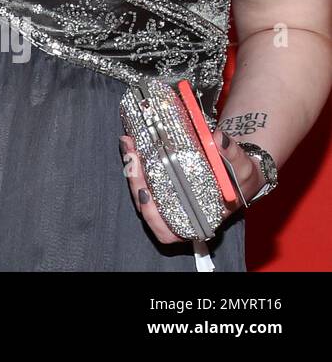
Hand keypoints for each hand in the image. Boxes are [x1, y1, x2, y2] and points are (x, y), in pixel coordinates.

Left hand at [118, 129, 263, 243]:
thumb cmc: (241, 175)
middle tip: (133, 157)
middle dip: (135, 182)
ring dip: (132, 168)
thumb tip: (218, 139)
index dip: (153, 217)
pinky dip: (136, 160)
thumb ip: (232, 155)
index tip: (145, 194)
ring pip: (141, 190)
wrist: (237, 165)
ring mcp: (168, 196)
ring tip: (128, 144)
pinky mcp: (161, 181)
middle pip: (147, 207)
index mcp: (198, 219)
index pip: (169, 231)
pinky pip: (144, 175)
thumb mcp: (243, 167)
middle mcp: (179, 211)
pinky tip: (132, 142)